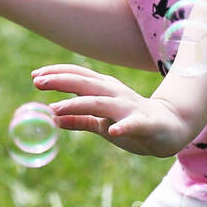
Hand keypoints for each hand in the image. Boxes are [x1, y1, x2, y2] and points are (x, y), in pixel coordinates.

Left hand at [32, 64, 195, 157]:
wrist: (171, 129)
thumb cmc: (134, 123)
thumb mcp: (101, 123)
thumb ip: (79, 120)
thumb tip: (53, 119)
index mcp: (104, 90)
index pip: (78, 76)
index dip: (56, 74)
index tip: (34, 77)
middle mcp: (115, 94)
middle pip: (84, 83)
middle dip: (60, 81)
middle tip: (37, 82)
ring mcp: (129, 108)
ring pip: (100, 102)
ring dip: (77, 104)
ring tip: (55, 109)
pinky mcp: (145, 124)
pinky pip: (133, 124)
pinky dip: (122, 126)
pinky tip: (112, 131)